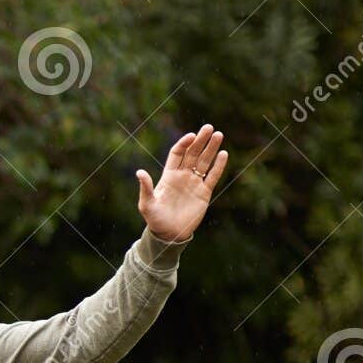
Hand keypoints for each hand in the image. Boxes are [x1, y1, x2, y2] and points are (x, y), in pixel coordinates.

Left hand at [136, 124, 226, 242]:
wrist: (169, 235)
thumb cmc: (155, 220)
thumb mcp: (147, 205)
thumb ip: (145, 188)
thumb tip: (139, 172)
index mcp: (168, 176)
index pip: (177, 154)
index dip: (184, 143)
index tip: (191, 136)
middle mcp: (182, 176)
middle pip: (193, 154)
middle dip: (200, 141)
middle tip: (209, 128)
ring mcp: (194, 183)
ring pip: (204, 162)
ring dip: (211, 149)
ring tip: (219, 135)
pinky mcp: (204, 193)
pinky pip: (213, 176)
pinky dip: (218, 166)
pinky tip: (223, 154)